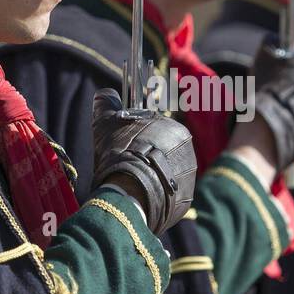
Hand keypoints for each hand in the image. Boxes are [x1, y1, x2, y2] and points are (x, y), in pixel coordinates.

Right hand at [91, 88, 196, 236]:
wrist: (131, 190)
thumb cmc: (120, 152)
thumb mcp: (107, 123)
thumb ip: (107, 104)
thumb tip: (104, 93)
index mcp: (177, 130)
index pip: (154, 132)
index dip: (135, 140)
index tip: (123, 149)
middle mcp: (188, 153)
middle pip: (161, 154)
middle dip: (145, 159)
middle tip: (127, 167)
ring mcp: (189, 178)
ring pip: (165, 175)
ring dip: (152, 178)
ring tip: (133, 185)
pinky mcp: (184, 200)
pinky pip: (168, 196)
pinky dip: (156, 197)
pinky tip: (141, 197)